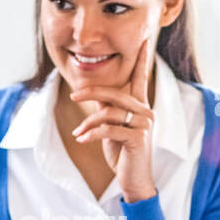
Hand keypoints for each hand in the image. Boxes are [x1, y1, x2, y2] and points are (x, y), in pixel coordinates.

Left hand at [70, 37, 156, 202]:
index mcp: (141, 106)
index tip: (145, 39)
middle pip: (115, 93)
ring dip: (88, 124)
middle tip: (73, 94)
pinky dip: (91, 134)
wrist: (134, 179)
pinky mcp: (137, 138)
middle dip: (91, 92)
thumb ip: (107, 108)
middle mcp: (146, 111)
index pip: (141, 77)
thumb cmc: (123, 152)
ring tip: (79, 134)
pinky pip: (108, 129)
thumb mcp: (113, 126)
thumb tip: (93, 94)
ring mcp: (144, 124)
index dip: (142, 58)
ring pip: (108, 112)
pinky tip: (82, 140)